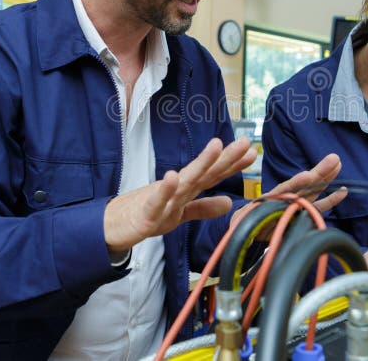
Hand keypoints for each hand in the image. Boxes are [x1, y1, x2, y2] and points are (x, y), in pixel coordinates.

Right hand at [103, 136, 256, 251]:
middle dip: (225, 157)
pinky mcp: (147, 213)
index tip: (252, 152)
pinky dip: (165, 190)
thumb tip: (229, 203)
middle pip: (205, 172)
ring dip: (200, 163)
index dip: (233, 164)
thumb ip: (204, 207)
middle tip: (244, 142)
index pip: (214, 175)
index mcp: (187, 190)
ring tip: (216, 146)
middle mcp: (178, 189)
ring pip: (185, 181)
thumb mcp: (181, 213)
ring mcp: (163, 199)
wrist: (115, 225)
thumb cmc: (148, 213)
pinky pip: (157, 201)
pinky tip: (172, 177)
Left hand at [230, 153, 345, 235]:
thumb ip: (246, 223)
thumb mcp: (243, 222)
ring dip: (326, 178)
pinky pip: (318, 206)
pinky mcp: (302, 213)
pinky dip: (330, 200)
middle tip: (334, 158)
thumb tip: (244, 230)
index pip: (285, 190)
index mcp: (271, 199)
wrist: (248, 229)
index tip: (307, 176)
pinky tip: (342, 191)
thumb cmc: (245, 221)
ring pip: (313, 190)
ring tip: (338, 163)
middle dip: (319, 173)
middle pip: (304, 185)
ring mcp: (295, 204)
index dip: (296, 184)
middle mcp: (286, 199)